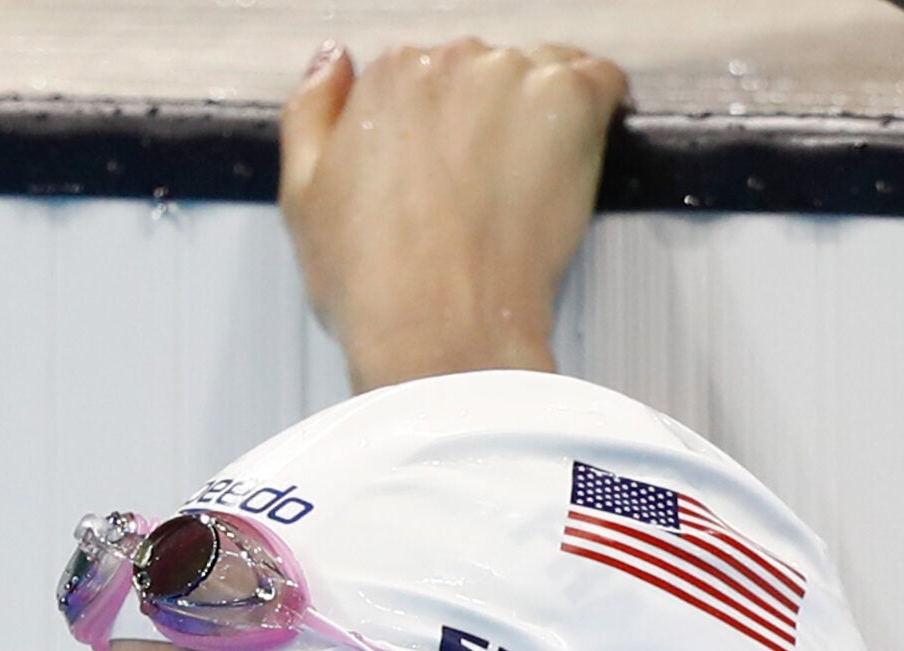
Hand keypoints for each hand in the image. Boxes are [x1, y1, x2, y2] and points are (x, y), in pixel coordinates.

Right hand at [280, 39, 629, 393]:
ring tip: (529, 186)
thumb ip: (311, 113)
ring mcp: (513, 80)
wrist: (440, 335)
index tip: (448, 171)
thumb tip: (333, 62)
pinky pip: (600, 83)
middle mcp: (448, 62)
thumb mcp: (303, 198)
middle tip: (486, 190)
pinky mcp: (568, 106)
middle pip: (484, 69)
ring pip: (543, 73)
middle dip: (490, 118)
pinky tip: (575, 160)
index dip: (440, 127)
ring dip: (542, 116)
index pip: (427, 73)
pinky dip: (596, 113)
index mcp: (386, 79)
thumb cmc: (375, 285)